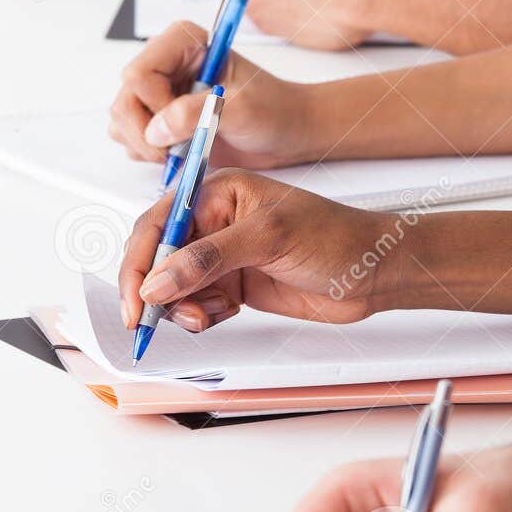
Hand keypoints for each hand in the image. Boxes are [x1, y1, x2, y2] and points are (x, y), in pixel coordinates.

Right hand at [109, 21, 312, 169]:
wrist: (285, 131)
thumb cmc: (273, 110)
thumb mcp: (241, 110)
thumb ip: (198, 114)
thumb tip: (156, 129)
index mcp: (184, 43)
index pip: (140, 72)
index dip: (155, 105)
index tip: (183, 124)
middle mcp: (165, 63)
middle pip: (124, 99)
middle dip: (146, 133)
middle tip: (178, 149)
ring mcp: (158, 92)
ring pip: (121, 120)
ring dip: (146, 146)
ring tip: (183, 151)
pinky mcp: (158, 117)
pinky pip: (129, 137)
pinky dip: (148, 154)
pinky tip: (179, 154)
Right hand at [119, 170, 404, 330]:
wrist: (374, 271)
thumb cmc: (335, 236)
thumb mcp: (268, 238)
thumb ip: (208, 259)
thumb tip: (158, 281)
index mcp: (216, 192)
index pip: (159, 224)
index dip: (139, 262)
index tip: (136, 298)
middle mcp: (214, 222)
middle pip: (159, 258)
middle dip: (157, 291)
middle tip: (157, 318)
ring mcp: (223, 255)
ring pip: (175, 287)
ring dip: (182, 307)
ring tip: (208, 314)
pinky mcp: (234, 283)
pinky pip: (197, 304)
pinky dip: (202, 315)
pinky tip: (226, 312)